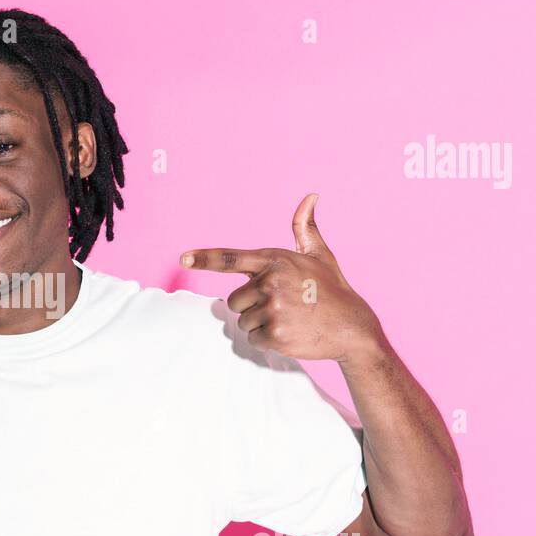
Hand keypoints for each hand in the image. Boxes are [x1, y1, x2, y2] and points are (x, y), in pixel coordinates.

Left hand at [179, 193, 383, 363]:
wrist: (352, 327)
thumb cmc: (331, 288)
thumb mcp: (319, 255)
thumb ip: (305, 228)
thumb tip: (310, 196)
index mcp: (275, 261)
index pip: (231, 259)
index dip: (204, 258)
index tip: (183, 257)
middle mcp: (270, 282)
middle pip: (234, 300)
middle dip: (252, 305)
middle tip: (283, 305)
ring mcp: (272, 309)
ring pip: (243, 321)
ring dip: (261, 323)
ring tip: (289, 318)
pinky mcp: (275, 334)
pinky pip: (253, 338)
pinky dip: (267, 340)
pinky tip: (290, 333)